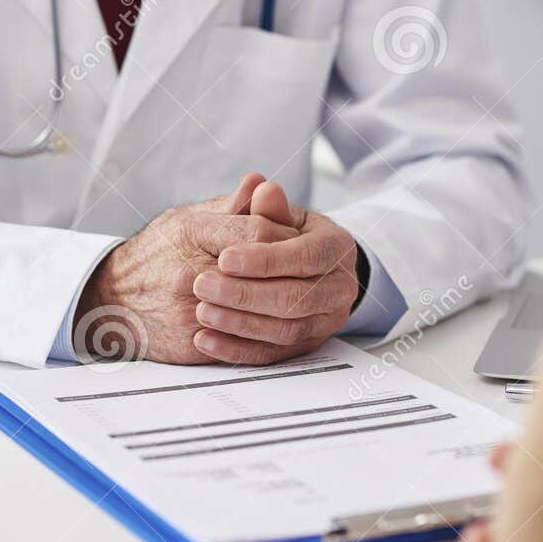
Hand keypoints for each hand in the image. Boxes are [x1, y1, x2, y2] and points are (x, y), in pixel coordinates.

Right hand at [74, 173, 300, 363]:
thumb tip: (261, 183)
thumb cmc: (155, 254)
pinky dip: (267, 332)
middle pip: (262, 274)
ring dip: (284, 305)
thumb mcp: (186, 218)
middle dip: (291, 272)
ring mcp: (191, 311)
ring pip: (259, 312)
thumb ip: (230, 206)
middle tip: (305, 270)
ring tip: (295, 294)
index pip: (258, 232)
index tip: (297, 238)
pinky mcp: (193, 343)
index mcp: (191, 232)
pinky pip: (244, 342)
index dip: (285, 236)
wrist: (112, 299)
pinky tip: (279, 321)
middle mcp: (190, 272)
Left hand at [189, 179, 362, 364]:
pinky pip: (272, 355)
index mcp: (337, 248)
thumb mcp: (281, 214)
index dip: (265, 259)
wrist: (305, 266)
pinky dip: (236, 351)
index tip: (225, 258)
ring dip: (239, 324)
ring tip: (203, 312)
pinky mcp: (305, 346)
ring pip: (284, 330)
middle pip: (296, 299)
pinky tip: (208, 341)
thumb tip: (260, 186)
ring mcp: (325, 321)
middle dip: (246, 294)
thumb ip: (268, 207)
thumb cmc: (288, 234)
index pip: (305, 256)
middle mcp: (339, 288)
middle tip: (204, 285)